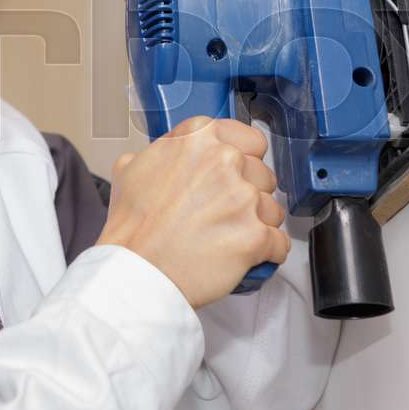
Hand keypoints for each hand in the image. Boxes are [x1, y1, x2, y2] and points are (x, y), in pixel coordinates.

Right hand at [95, 114, 289, 309]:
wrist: (135, 270)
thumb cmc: (131, 228)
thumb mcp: (130, 167)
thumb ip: (162, 150)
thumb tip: (171, 150)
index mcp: (199, 139)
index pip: (250, 139)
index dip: (244, 161)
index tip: (235, 176)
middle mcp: (225, 161)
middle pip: (263, 175)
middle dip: (249, 195)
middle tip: (222, 214)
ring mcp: (243, 198)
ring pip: (272, 209)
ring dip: (256, 224)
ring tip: (227, 237)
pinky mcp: (256, 235)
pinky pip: (279, 242)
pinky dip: (266, 253)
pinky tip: (242, 256)